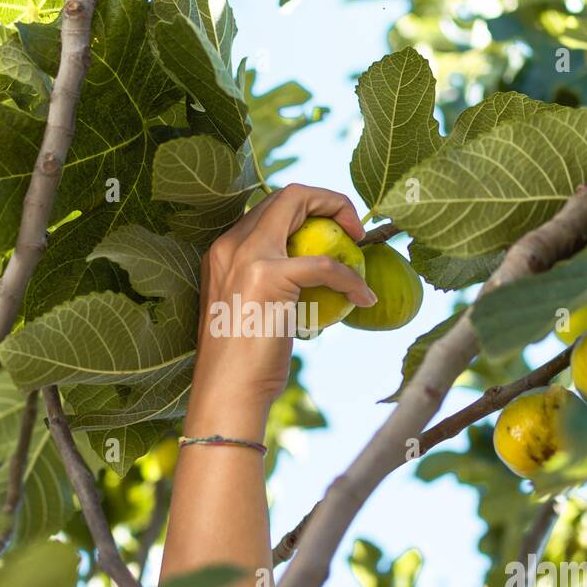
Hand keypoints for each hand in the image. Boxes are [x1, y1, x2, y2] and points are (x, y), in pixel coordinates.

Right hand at [187, 184, 374, 438]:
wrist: (227, 392)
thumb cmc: (242, 364)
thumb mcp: (250, 310)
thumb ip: (270, 283)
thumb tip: (313, 277)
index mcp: (222, 250)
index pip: (268, 207)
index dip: (307, 209)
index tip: (333, 232)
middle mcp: (229, 244)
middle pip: (285, 194)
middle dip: (328, 199)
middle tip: (355, 230)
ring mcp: (246, 256)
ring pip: (299, 203)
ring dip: (340, 212)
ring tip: (362, 245)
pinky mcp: (268, 276)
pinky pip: (325, 265)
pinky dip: (351, 279)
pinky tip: (365, 298)